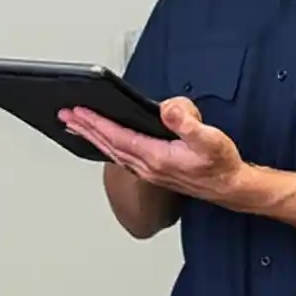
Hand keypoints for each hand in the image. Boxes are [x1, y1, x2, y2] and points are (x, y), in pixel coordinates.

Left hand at [58, 98, 250, 206]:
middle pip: (108, 145)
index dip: (97, 122)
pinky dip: (106, 145)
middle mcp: (148, 166)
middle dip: (85, 128)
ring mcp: (148, 170)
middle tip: (64, 115)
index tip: (79, 111)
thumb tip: (168, 109)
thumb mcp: (210, 138)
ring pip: (112, 151)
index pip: (118, 136)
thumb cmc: (221, 164)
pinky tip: (102, 140)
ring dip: (92, 137)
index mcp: (157, 158)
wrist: (231, 187)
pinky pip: (120, 156)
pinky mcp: (152, 170)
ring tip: (74, 125)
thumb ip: (188, 123)